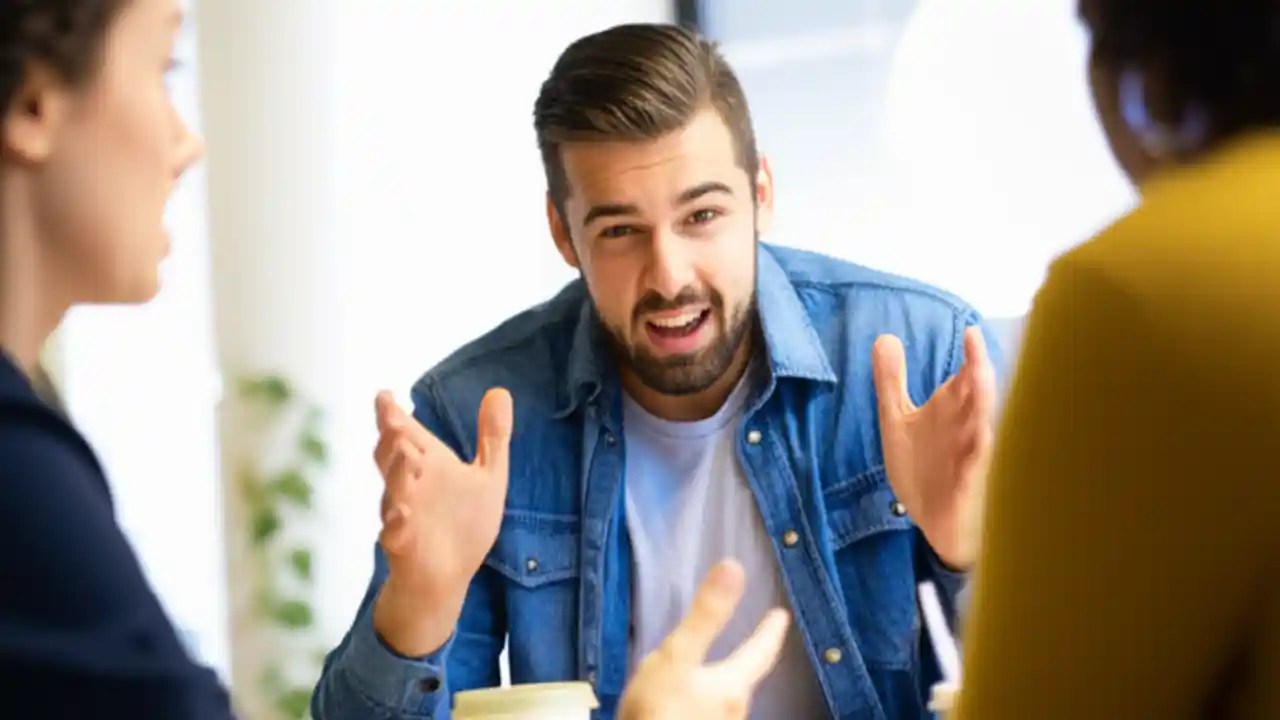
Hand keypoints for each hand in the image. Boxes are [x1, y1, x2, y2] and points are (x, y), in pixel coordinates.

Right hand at [370, 388, 512, 656]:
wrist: (446, 578)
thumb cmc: (462, 524)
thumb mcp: (487, 477)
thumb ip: (492, 437)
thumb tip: (499, 390)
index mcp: (428, 465)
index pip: (409, 434)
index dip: (395, 416)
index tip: (385, 394)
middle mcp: (410, 485)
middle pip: (394, 456)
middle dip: (392, 437)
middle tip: (391, 416)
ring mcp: (403, 513)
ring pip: (393, 490)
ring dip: (396, 472)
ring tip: (402, 451)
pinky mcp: (403, 545)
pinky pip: (395, 532)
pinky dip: (397, 522)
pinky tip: (402, 513)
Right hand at [618, 560, 789, 719]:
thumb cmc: (660, 710)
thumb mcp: (677, 656)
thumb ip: (705, 616)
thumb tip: (733, 567)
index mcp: (732, 686)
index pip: (759, 653)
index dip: (770, 631)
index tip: (781, 615)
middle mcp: (733, 713)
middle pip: (744, 683)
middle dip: (746, 663)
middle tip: (750, 646)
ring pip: (725, 705)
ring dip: (722, 689)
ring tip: (714, 677)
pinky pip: (707, 717)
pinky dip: (702, 707)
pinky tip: (688, 709)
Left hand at [872, 326, 996, 568]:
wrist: (933, 524)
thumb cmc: (925, 468)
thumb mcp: (898, 421)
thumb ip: (893, 382)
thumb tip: (885, 337)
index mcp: (954, 411)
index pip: (968, 378)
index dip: (972, 356)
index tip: (971, 331)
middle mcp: (968, 430)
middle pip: (980, 400)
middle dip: (981, 378)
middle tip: (979, 352)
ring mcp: (971, 460)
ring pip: (984, 432)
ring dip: (983, 412)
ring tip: (981, 383)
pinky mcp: (970, 490)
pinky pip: (977, 474)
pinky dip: (977, 461)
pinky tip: (978, 443)